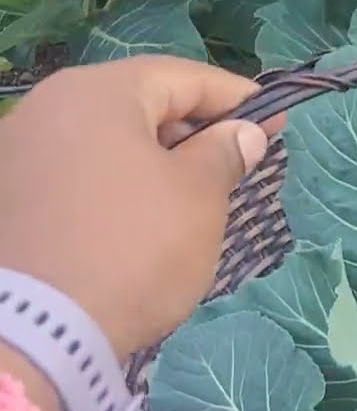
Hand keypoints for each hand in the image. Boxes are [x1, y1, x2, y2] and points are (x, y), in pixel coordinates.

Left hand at [0, 55, 281, 362]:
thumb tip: (241, 132)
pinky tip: (144, 216)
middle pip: (138, 104)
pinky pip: (78, 173)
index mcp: (95, 93)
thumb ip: (224, 153)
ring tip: (197, 191)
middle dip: (194, 128)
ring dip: (156, 157)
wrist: (37, 333)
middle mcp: (46, 109)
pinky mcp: (8, 201)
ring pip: (106, 140)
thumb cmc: (132, 248)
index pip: (181, 77)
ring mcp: (17, 155)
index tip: (276, 118)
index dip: (236, 97)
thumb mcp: (198, 197)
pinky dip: (118, 183)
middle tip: (239, 158)